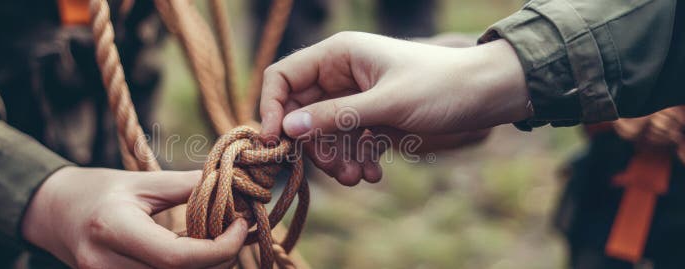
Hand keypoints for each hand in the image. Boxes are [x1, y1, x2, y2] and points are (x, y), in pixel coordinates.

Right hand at [21, 167, 247, 268]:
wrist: (53, 212)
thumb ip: (186, 186)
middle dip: (219, 260)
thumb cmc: (98, 190)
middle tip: (236, 232)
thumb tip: (234, 186)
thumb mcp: (142, 181)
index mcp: (113, 229)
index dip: (219, 249)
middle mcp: (106, 265)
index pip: (177, 258)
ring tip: (218, 243)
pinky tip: (196, 256)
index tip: (242, 225)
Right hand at [260, 32, 523, 183]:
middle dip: (314, 145)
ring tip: (356, 177)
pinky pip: (348, 141)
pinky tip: (372, 173)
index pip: (284, 77)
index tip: (275, 142)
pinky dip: (355, 158)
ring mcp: (356, 96)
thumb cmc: (441, 87)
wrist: (488, 94)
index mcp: (338, 55)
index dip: (271, 108)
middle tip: (334, 170)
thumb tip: (287, 128)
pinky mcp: (371, 116)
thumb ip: (336, 116)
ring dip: (336, 158)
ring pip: (325, 132)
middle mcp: (341, 74)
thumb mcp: (387, 104)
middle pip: (302, 112)